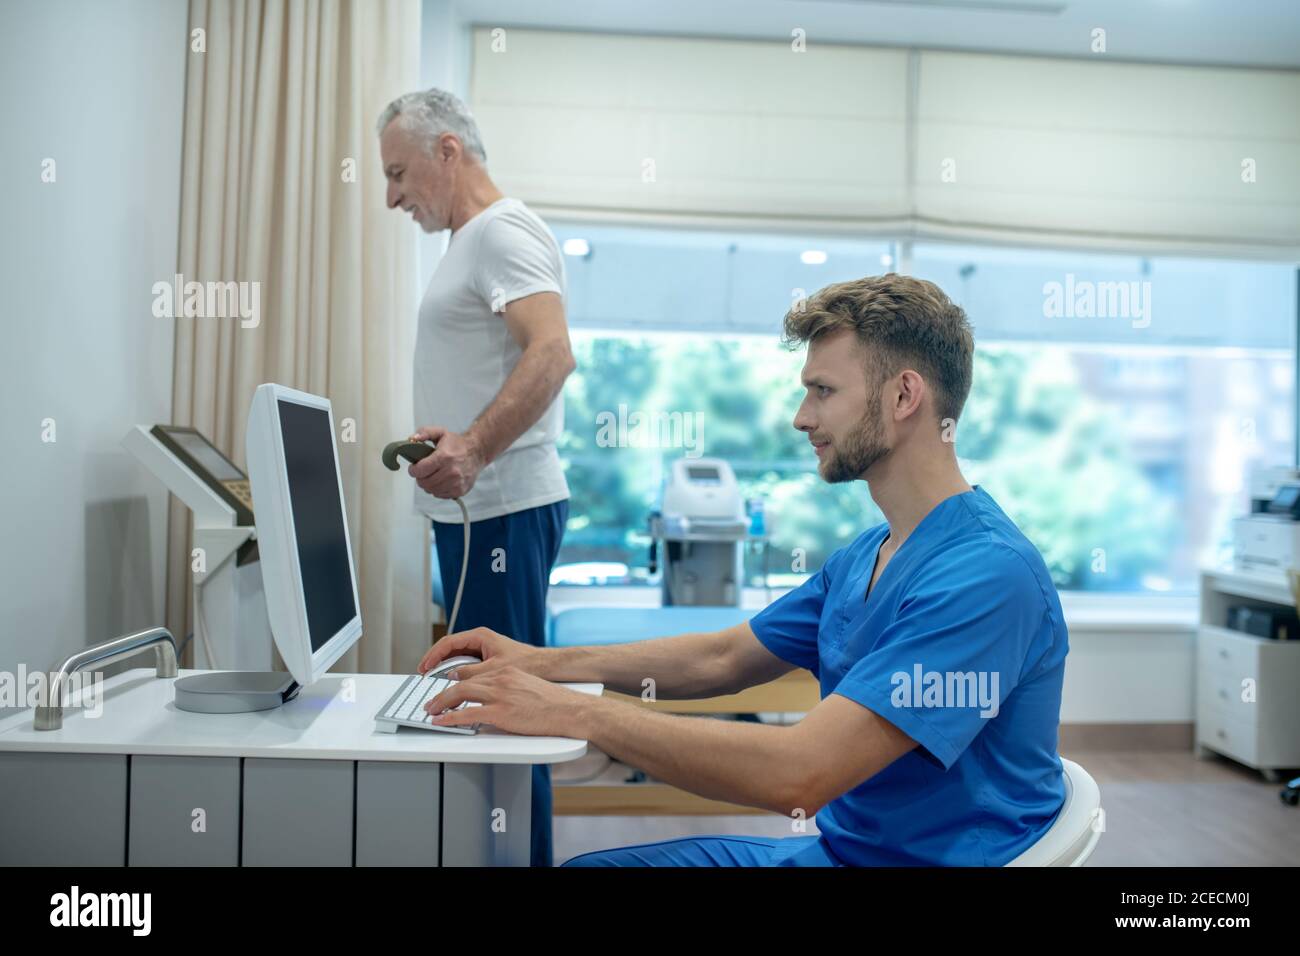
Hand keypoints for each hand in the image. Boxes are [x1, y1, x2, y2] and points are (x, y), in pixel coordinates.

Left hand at [407, 425, 485, 498]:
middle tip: (423, 472)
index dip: (413, 470)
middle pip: (424, 483)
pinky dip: (437, 489)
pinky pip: (440, 495)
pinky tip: (440, 480)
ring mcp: (456, 483)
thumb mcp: (440, 432)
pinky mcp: (460, 490)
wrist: (477, 452)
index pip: (420, 471)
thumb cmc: (457, 444)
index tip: (414, 467)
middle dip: (420, 477)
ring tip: (432, 476)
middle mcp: (451, 471)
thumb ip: (425, 432)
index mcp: (444, 457)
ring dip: (428, 484)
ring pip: (431, 490)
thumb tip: (412, 439)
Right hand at [417, 626, 543, 680]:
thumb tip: (452, 678)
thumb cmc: (527, 662)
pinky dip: (457, 672)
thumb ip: (471, 673)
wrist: (545, 666)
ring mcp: (483, 649)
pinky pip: (466, 664)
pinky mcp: (487, 659)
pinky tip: (452, 684)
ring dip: (445, 668)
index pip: (448, 642)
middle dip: (435, 662)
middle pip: (450, 649)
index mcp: (480, 636)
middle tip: (424, 675)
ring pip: (457, 657)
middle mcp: (480, 640)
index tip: (424, 667)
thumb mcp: (494, 670)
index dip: (433, 656)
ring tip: (434, 681)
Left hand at [422, 665, 590, 737]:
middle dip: (442, 694)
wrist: (568, 709)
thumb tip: (492, 700)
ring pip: (460, 694)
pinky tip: (441, 722)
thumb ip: (507, 689)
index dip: (455, 684)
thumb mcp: (526, 687)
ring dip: (441, 703)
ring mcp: (500, 695)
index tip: (446, 691)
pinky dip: (450, 718)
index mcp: (506, 673)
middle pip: (462, 683)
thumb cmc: (552, 703)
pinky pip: (468, 714)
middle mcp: (501, 679)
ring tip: (431, 711)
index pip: (473, 675)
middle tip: (431, 703)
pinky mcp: (501, 712)